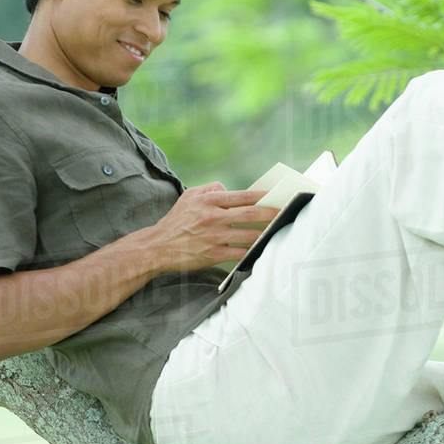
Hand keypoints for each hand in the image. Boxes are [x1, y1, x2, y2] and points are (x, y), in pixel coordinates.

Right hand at [150, 181, 281, 272]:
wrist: (157, 247)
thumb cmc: (175, 221)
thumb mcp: (189, 197)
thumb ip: (210, 189)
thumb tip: (228, 189)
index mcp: (208, 201)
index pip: (243, 196)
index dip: (263, 196)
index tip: (276, 196)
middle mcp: (213, 217)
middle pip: (251, 214)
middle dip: (272, 213)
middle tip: (286, 212)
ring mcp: (214, 237)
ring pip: (249, 235)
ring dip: (267, 233)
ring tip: (280, 230)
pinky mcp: (214, 255)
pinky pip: (240, 253)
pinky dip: (254, 251)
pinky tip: (264, 249)